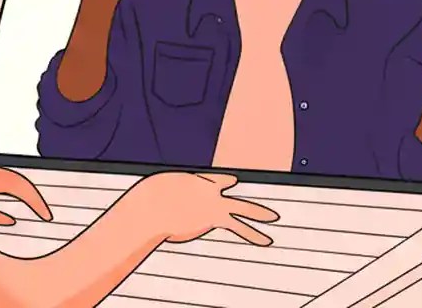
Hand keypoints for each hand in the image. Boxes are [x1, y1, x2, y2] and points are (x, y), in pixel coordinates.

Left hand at [0, 165, 53, 225]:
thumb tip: (11, 221)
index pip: (18, 185)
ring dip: (26, 196)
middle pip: (18, 182)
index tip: (46, 215)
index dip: (35, 200)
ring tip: (38, 211)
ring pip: (12, 182)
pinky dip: (12, 196)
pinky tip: (13, 212)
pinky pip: (0, 186)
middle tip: (47, 215)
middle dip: (35, 197)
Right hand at [123, 172, 277, 245]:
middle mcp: (208, 189)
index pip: (217, 180)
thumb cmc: (147, 202)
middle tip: (252, 192)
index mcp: (196, 180)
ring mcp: (214, 202)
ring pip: (243, 207)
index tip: (234, 180)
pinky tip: (267, 240)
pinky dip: (254, 235)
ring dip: (260, 212)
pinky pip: (240, 227)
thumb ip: (159, 199)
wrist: (152, 205)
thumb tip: (147, 207)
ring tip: (274, 217)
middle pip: (232, 189)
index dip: (225, 182)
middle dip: (239, 191)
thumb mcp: (154, 194)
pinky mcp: (215, 217)